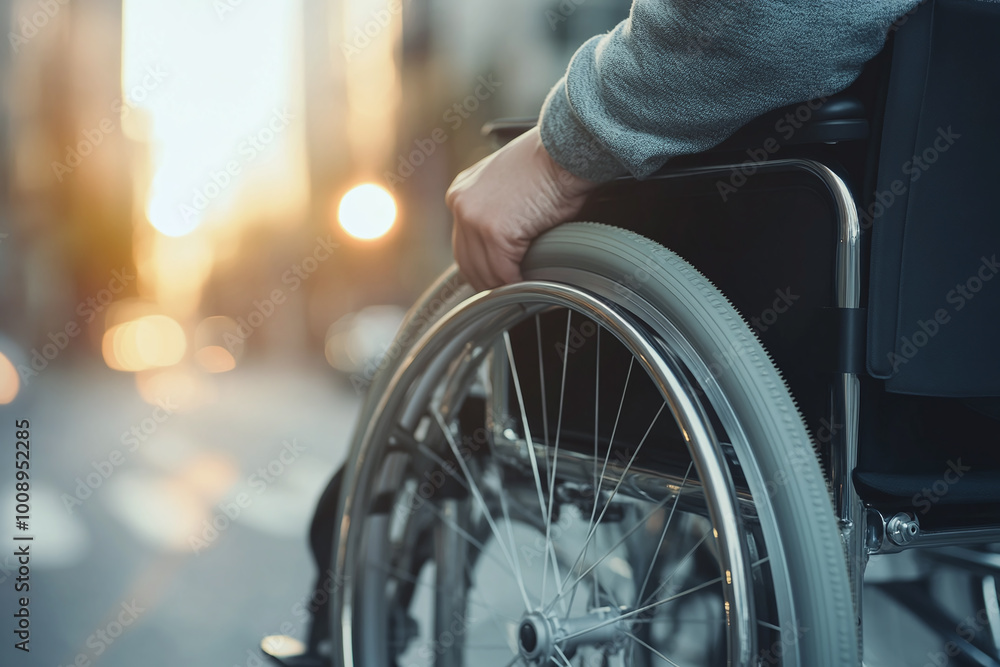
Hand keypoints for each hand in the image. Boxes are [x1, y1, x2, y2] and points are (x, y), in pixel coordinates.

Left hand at [446, 126, 598, 290]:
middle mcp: (460, 204)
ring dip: (507, 285)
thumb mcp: (511, 185)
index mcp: (462, 193)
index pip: (463, 245)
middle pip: (468, 263)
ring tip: (527, 293)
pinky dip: (521, 283)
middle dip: (491, 283)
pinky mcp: (494, 232)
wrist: (565, 150)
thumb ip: (500, 210)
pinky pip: (505, 272)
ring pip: (486, 272)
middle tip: (513, 295)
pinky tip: (534, 285)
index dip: (483, 268)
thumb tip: (510, 244)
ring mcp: (474, 219)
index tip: (500, 281)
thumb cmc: (551, 163)